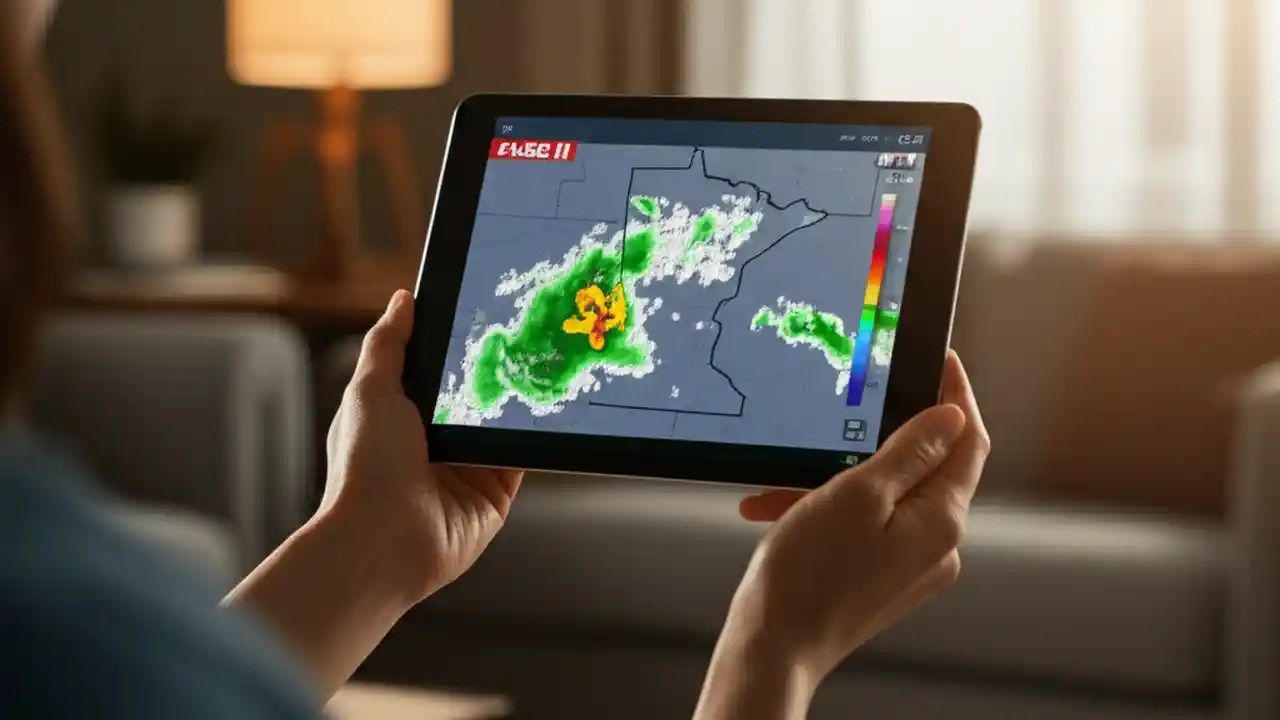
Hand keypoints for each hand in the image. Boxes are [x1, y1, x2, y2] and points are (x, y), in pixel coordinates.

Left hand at [322, 290, 523, 603]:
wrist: (383, 538)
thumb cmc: (364, 466)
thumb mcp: (370, 390)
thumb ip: (389, 344)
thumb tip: (403, 300)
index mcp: (398, 419)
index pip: (433, 374)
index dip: (453, 347)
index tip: (480, 313)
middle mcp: (432, 445)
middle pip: (472, 398)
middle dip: (494, 373)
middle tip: (525, 334)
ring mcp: (464, 471)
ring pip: (501, 427)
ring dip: (516, 404)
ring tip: (543, 363)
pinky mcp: (493, 497)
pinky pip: (522, 460)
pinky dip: (533, 440)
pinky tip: (546, 411)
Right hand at [695, 351, 988, 717]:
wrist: (774, 646)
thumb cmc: (809, 575)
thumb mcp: (858, 494)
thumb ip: (910, 451)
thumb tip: (951, 416)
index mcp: (940, 520)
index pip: (968, 440)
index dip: (957, 394)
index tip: (940, 359)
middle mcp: (936, 545)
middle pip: (928, 466)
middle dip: (881, 436)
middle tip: (847, 411)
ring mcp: (909, 564)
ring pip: (886, 494)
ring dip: (841, 476)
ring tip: (789, 479)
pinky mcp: (881, 577)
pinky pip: (866, 524)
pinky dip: (829, 508)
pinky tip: (781, 509)